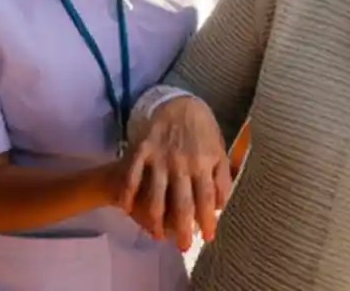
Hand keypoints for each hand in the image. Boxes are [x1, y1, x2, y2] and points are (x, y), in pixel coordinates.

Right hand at [121, 97, 231, 250]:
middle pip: (183, 203)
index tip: (208, 238)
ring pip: (157, 195)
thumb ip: (222, 177)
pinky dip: (129, 193)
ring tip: (157, 236)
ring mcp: (161, 157)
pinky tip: (127, 209)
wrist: (179, 101)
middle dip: (183, 228)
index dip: (208, 220)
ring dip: (156, 219)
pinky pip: (134, 175)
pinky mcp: (143, 149)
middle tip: (183, 247)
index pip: (207, 198)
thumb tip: (222, 205)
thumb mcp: (218, 150)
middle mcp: (182, 163)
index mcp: (204, 163)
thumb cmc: (202, 130)